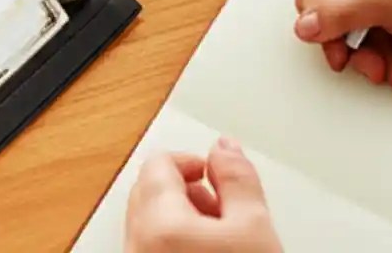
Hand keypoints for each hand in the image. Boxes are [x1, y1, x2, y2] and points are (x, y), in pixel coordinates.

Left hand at [124, 138, 280, 252]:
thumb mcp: (255, 226)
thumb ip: (238, 178)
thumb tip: (225, 148)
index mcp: (157, 221)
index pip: (159, 161)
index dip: (195, 161)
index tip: (219, 173)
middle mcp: (136, 241)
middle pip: (150, 188)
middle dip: (188, 188)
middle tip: (224, 206)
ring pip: (150, 219)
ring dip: (183, 216)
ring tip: (221, 233)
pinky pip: (151, 244)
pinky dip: (175, 239)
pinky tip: (207, 251)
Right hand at [293, 0, 391, 102]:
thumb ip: (345, 9)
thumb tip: (305, 26)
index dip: (317, 6)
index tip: (321, 33)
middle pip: (325, 8)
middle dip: (343, 40)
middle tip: (351, 57)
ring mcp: (370, 0)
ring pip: (343, 36)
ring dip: (365, 60)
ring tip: (386, 69)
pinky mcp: (379, 26)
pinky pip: (363, 50)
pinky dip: (381, 66)